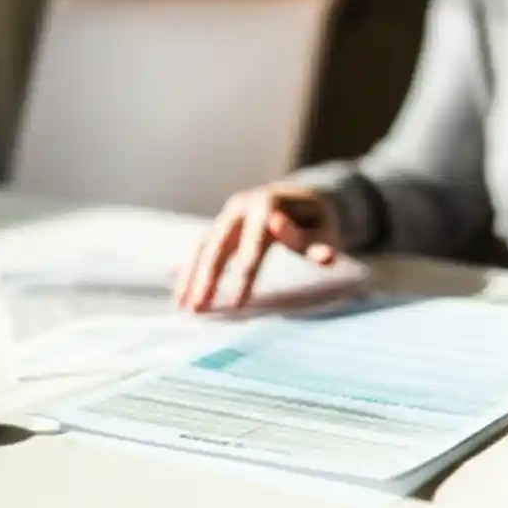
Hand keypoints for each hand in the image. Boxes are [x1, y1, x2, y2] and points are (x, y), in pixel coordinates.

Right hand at [175, 184, 340, 312]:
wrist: (301, 197)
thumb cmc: (319, 221)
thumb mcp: (326, 230)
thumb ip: (315, 243)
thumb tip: (310, 250)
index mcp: (267, 202)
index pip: (253, 241)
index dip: (245, 273)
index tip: (239, 304)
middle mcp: (240, 206)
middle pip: (220, 244)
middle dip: (209, 278)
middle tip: (200, 310)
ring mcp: (227, 215)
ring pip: (203, 246)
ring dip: (192, 277)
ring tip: (186, 308)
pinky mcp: (221, 227)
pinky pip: (200, 249)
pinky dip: (189, 272)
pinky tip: (181, 297)